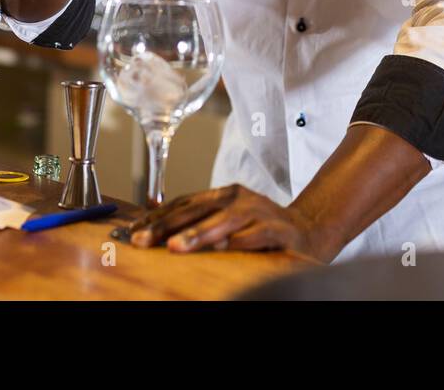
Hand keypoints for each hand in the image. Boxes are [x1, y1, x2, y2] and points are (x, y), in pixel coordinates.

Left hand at [126, 185, 338, 262]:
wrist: (308, 231)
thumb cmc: (260, 229)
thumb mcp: (228, 221)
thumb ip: (200, 222)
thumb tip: (157, 230)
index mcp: (224, 194)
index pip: (185, 202)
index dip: (159, 215)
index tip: (134, 231)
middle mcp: (239, 198)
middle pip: (198, 209)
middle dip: (168, 225)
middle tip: (144, 239)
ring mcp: (260, 211)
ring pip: (224, 220)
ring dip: (198, 233)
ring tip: (176, 247)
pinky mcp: (278, 229)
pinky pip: (255, 235)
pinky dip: (238, 241)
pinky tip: (220, 249)